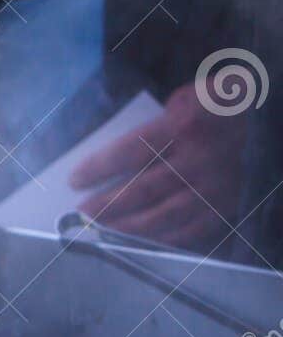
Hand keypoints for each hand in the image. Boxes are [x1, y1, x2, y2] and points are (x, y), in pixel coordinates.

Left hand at [70, 83, 246, 249]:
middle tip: (81, 211)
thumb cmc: (228, 103)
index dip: (99, 168)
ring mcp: (217, 187)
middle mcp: (200, 160)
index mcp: (186, 125)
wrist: (278, 120)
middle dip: (108, 204)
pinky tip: (140, 241)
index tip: (74, 180)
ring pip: (165, 215)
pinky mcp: (230, 206)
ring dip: (128, 226)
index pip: (132, 150)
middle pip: (144, 189)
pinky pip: (191, 230)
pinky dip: (162, 238)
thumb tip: (125, 149)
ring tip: (102, 229)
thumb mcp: (193, 95)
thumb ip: (159, 119)